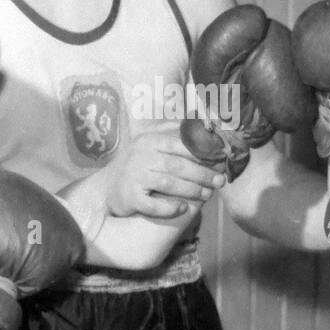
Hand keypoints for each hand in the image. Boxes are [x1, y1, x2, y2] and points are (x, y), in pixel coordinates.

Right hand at [102, 123, 227, 218]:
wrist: (108, 187)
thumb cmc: (138, 164)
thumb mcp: (151, 142)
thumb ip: (173, 131)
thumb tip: (202, 121)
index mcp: (150, 141)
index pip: (181, 145)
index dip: (203, 153)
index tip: (221, 160)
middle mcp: (141, 156)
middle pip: (178, 165)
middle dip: (202, 174)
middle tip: (220, 181)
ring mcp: (134, 177)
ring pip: (168, 184)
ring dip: (192, 190)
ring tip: (208, 195)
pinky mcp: (130, 198)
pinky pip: (152, 205)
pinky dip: (169, 208)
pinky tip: (182, 208)